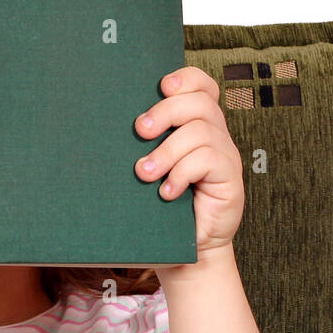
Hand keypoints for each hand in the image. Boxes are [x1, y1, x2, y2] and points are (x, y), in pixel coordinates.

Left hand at [134, 65, 243, 267]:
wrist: (186, 253)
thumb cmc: (163, 211)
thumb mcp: (150, 173)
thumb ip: (142, 149)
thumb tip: (102, 128)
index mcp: (198, 127)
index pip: (202, 87)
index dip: (186, 79)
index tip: (161, 86)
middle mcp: (216, 136)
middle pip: (199, 103)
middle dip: (166, 111)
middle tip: (140, 132)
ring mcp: (225, 157)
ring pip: (200, 131)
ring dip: (167, 151)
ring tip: (145, 174)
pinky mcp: (230, 179)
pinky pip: (207, 159)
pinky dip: (181, 173)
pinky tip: (167, 192)